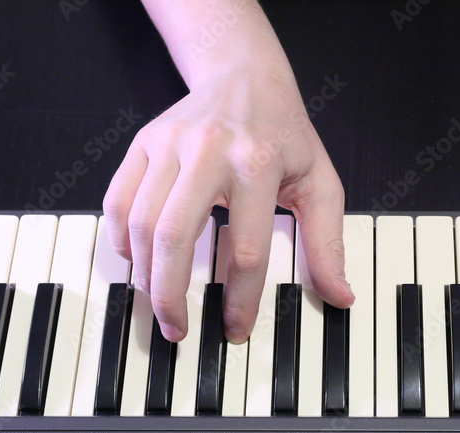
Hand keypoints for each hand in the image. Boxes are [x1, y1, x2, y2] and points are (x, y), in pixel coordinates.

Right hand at [103, 65, 352, 343]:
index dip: (240, 299)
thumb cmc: (284, 134)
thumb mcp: (320, 183)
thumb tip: (340, 296)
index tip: (236, 329)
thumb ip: (327, 243)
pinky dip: (123, 239)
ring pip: (142, 223)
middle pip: (176, 238)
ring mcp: (169, 144)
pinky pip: (119, 201)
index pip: (246, 249)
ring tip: (160, 303)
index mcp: (259, 164)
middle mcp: (209, 151)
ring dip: (145, 275)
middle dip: (170, 296)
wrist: (245, 75)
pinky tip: (139, 262)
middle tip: (177, 330)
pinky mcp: (143, 142)